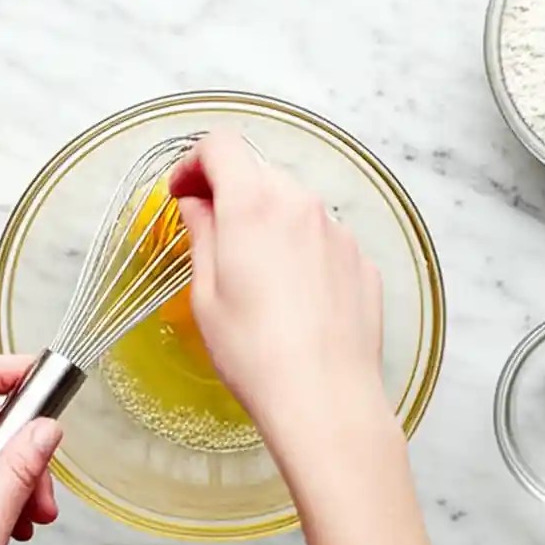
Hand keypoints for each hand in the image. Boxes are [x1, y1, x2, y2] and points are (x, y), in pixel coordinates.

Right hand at [169, 131, 389, 449]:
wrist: (325, 398)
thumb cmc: (256, 353)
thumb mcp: (206, 294)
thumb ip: (202, 235)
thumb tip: (198, 206)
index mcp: (253, 205)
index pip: (222, 145)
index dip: (194, 162)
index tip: (182, 192)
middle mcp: (301, 205)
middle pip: (260, 172)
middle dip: (230, 191)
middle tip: (209, 229)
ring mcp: (339, 232)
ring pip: (295, 205)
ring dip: (268, 220)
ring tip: (252, 271)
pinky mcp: (362, 261)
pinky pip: (323, 238)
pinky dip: (301, 249)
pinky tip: (291, 295)